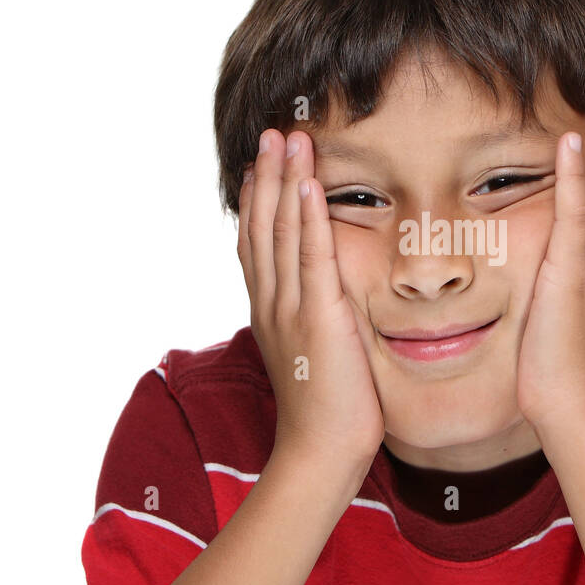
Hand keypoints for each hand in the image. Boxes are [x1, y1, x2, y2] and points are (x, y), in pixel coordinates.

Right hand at [237, 127, 385, 486]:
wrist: (320, 452)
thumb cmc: (327, 410)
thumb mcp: (312, 355)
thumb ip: (313, 321)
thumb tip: (324, 303)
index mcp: (270, 310)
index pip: (257, 243)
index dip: (258, 199)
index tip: (263, 163)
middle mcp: (272, 302)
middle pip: (262, 225)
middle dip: (267, 175)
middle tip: (271, 132)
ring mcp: (291, 308)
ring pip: (282, 231)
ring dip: (285, 180)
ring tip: (288, 138)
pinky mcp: (319, 317)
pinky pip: (312, 255)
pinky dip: (309, 215)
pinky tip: (309, 183)